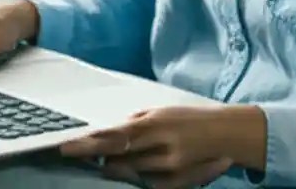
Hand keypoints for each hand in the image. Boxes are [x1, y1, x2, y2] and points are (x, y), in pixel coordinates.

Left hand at [60, 106, 264, 188]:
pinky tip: (135, 168)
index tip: (66, 147)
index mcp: (154, 124)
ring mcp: (171, 168)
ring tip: (107, 160)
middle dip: (97, 157)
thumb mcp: (159, 112)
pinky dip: (137, 176)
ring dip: (115, 166)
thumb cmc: (188, 118)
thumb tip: (106, 134)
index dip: (88, 144)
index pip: (113, 137)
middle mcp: (162, 148)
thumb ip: (133, 124)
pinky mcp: (179, 183)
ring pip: (130, 172)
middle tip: (75, 153)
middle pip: (119, 158)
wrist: (229, 134)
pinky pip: (148, 183)